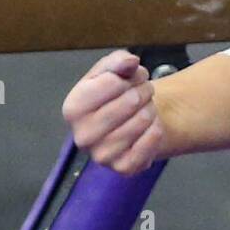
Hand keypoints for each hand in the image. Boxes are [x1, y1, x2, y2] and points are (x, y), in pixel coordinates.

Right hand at [61, 49, 165, 176]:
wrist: (130, 123)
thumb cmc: (116, 94)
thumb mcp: (111, 71)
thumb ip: (118, 61)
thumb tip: (130, 62)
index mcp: (73, 108)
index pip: (113, 81)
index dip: (132, 74)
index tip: (133, 77)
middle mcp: (83, 136)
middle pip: (130, 100)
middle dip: (144, 91)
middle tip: (143, 93)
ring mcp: (102, 156)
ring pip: (143, 119)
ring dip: (151, 109)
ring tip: (144, 108)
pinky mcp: (124, 168)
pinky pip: (152, 139)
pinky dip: (157, 128)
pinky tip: (149, 127)